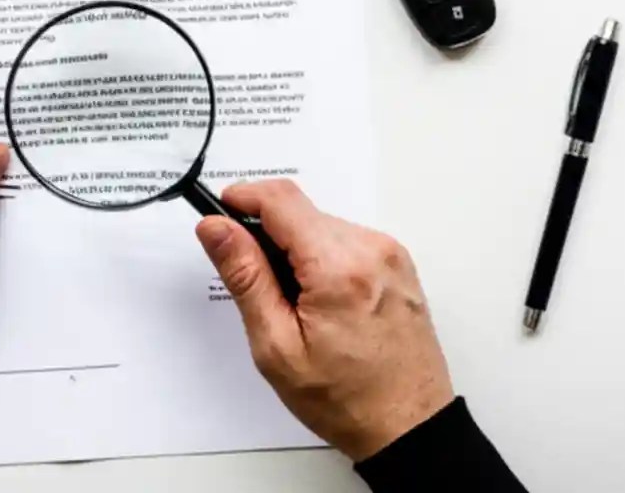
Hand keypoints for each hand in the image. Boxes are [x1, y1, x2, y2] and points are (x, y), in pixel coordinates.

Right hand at [195, 180, 453, 460]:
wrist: (409, 426)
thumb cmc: (345, 398)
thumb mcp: (277, 345)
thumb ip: (246, 276)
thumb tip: (216, 227)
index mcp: (338, 267)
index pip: (281, 200)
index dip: (243, 198)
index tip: (219, 213)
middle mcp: (370, 249)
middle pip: (302, 211)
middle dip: (269, 235)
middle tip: (256, 284)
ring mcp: (390, 254)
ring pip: (323, 225)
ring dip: (297, 249)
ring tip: (295, 305)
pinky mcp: (397, 264)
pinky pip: (347, 241)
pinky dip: (323, 259)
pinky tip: (321, 303)